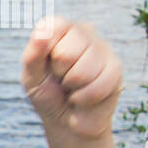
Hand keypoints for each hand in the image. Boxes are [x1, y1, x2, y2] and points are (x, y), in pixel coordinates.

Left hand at [20, 16, 124, 142]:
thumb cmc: (47, 94)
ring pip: (83, 71)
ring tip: (73, 87)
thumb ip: (32, 55)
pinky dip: (85, 97)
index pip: (54, 26)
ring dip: (73, 87)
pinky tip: (84, 96)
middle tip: (61, 79)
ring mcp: (103, 49)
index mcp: (60, 29)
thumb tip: (41, 33)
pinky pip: (99, 84)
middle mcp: (84, 33)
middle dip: (59, 74)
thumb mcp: (31, 77)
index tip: (46, 64)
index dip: (45, 51)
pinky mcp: (116, 67)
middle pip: (66, 53)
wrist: (67, 121)